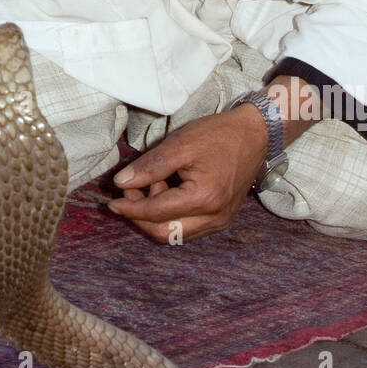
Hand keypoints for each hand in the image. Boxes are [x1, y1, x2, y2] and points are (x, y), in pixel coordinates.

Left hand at [106, 106, 268, 242]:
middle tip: (130, 192)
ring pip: (176, 234)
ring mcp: (220, 221)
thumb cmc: (218, 135)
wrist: (254, 134)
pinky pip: (189, 228)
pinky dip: (171, 216)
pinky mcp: (222, 218)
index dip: (130, 208)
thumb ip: (150, 166)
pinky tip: (167, 191)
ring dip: (156, 216)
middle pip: (165, 233)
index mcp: (203, 199)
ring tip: (153, 185)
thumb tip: (121, 184)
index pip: (156, 213)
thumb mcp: (180, 144)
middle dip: (141, 216)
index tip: (112, 201)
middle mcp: (214, 217)